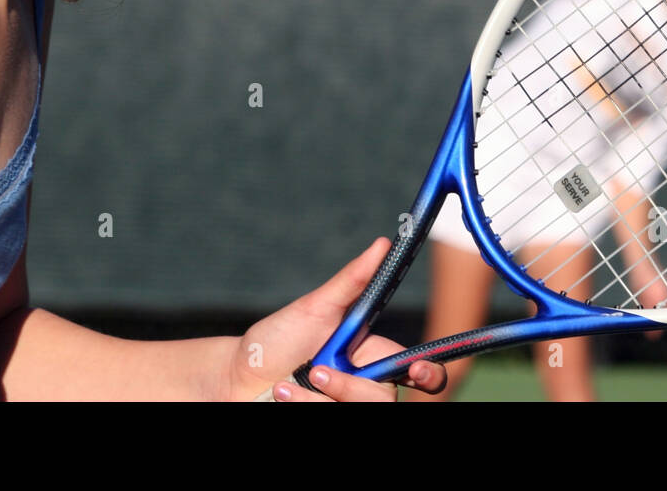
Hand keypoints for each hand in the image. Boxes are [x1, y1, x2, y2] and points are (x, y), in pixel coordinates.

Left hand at [227, 238, 446, 400]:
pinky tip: (282, 395)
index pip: (420, 371)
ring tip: (287, 384)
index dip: (431, 373)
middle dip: (352, 388)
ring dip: (316, 398)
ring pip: (359, 411)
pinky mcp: (327, 422)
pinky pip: (329, 419)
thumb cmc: (276, 340)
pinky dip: (304, 405)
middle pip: (387, 400)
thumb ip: (353, 281)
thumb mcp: (315, 308)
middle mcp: (366, 389)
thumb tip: (383, 244)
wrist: (236, 376)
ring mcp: (346, 408)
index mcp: (374, 358)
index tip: (415, 369)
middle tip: (319, 372)